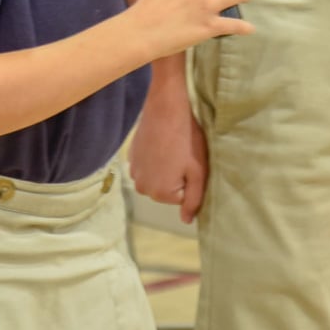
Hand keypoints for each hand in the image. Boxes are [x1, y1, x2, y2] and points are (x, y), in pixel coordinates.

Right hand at [130, 80, 209, 222]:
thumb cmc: (187, 139)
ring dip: (165, 168)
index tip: (190, 163)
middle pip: (167, 190)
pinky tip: (161, 143)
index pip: (182, 198)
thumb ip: (194, 200)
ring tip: (172, 149)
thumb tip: (186, 221)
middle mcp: (142, 187)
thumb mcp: (198, 171)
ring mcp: (133, 172)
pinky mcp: (130, 157)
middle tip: (183, 156)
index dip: (190, 179)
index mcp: (160, 194)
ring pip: (157, 178)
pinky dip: (155, 158)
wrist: (166, 108)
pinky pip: (147, 166)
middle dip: (177, 176)